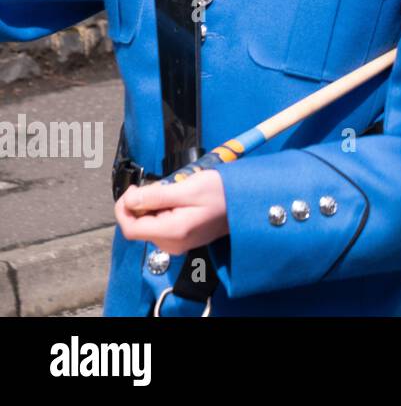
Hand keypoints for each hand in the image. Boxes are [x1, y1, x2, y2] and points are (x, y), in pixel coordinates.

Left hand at [115, 169, 229, 255]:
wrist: (246, 202)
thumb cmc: (222, 193)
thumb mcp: (188, 188)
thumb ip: (155, 196)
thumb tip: (129, 200)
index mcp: (172, 232)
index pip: (130, 228)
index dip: (124, 209)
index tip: (132, 190)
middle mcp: (172, 244)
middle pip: (139, 226)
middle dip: (142, 205)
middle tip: (159, 186)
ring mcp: (178, 243)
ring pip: (150, 225)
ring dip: (154, 206)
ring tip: (174, 191)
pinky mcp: (183, 239)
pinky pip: (162, 226)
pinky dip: (163, 211)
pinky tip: (178, 200)